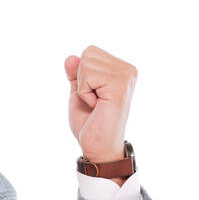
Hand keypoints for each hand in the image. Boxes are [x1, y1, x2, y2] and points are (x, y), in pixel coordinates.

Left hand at [64, 45, 136, 165]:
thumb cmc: (90, 123)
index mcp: (122, 69)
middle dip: (82, 79)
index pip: (90, 52)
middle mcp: (128, 69)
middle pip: (88, 53)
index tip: (94, 95)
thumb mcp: (79, 92)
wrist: (99, 147)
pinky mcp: (120, 85)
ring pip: (86, 63)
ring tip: (97, 104)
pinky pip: (87, 76)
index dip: (82, 75)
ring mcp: (126, 76)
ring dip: (83, 87)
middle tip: (95, 100)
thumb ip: (76, 74)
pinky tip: (98, 106)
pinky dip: (84, 93)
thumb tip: (70, 57)